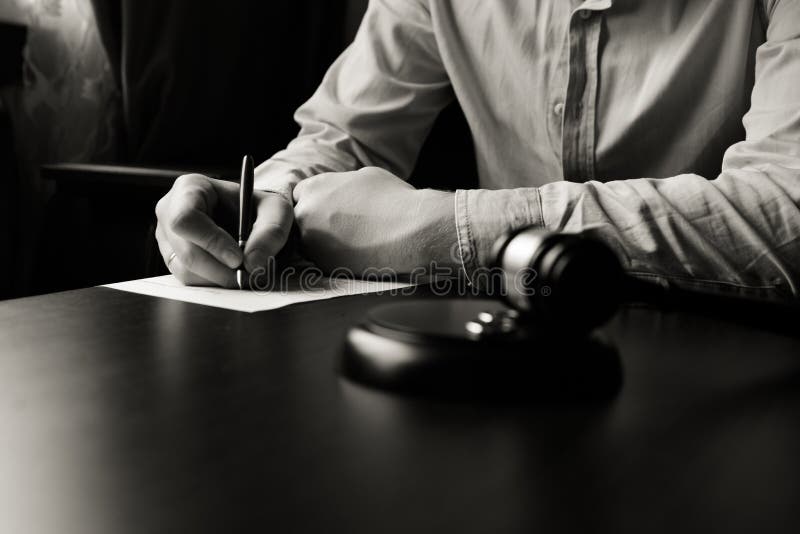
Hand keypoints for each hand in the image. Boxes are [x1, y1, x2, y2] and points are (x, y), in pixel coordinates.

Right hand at [155, 173, 292, 286]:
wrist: (249, 218)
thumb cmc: (258, 208)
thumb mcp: (276, 210)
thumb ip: (271, 232)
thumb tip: (253, 263)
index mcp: (190, 188)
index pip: (186, 219)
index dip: (211, 242)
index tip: (238, 259)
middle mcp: (170, 211)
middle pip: (186, 251)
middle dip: (221, 270)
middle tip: (249, 276)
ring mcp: (167, 238)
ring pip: (186, 270)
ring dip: (219, 279)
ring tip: (245, 274)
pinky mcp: (173, 259)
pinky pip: (188, 280)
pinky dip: (213, 283)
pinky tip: (231, 274)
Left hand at [292, 167, 455, 273]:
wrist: (412, 233)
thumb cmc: (394, 199)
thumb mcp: (365, 176)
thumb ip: (343, 184)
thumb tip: (341, 191)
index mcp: (313, 188)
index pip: (300, 195)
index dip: (316, 200)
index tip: (331, 206)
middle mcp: (305, 216)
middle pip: (302, 219)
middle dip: (316, 222)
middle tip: (343, 225)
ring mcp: (313, 245)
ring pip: (311, 243)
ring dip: (325, 242)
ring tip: (356, 239)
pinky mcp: (326, 267)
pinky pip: (324, 261)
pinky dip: (337, 258)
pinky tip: (360, 253)